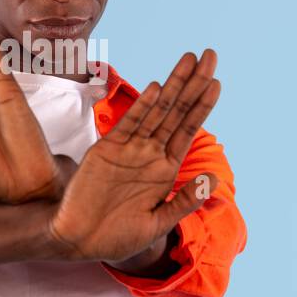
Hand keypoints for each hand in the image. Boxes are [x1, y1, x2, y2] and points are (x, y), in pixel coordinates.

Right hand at [47, 49, 221, 262]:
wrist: (79, 242)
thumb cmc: (117, 237)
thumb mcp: (158, 224)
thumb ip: (184, 201)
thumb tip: (213, 179)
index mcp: (165, 169)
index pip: (189, 129)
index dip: (203, 105)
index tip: (217, 81)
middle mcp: (150, 153)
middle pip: (177, 111)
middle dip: (194, 83)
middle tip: (210, 54)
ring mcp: (130, 149)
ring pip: (157, 111)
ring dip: (174, 85)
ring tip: (190, 60)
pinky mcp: (107, 151)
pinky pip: (130, 126)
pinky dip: (144, 108)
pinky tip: (158, 90)